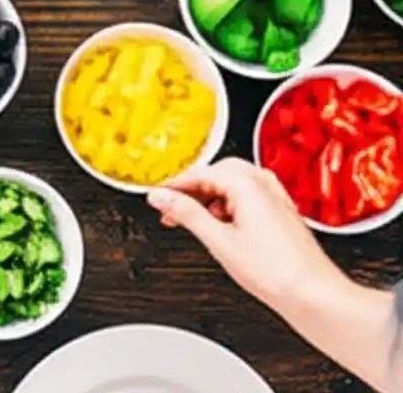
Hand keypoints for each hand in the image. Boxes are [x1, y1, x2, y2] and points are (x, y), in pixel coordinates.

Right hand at [146, 159, 345, 312]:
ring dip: (209, 197)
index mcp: (247, 183)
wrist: (311, 293)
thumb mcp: (218, 240)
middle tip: (170, 206)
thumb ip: (185, 213)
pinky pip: (246, 196)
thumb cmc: (275, 271)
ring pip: (232, 184)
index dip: (173, 186)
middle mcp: (264, 184)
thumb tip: (161, 197)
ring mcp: (275, 196)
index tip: (156, 196)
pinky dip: (227, 205)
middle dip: (192, 190)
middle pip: (216, 173)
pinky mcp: (279, 211)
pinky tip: (219, 225)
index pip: (199, 173)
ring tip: (191, 218)